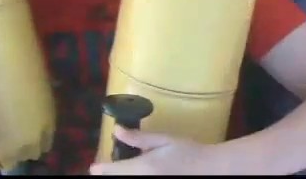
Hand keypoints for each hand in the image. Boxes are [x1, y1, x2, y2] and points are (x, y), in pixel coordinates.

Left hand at [89, 127, 216, 174]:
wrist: (210, 169)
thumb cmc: (189, 151)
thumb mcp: (165, 140)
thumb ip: (140, 138)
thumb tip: (117, 131)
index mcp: (144, 167)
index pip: (112, 170)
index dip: (100, 169)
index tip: (94, 167)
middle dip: (110, 173)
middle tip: (107, 168)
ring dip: (120, 175)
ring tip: (122, 169)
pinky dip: (131, 178)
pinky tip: (138, 171)